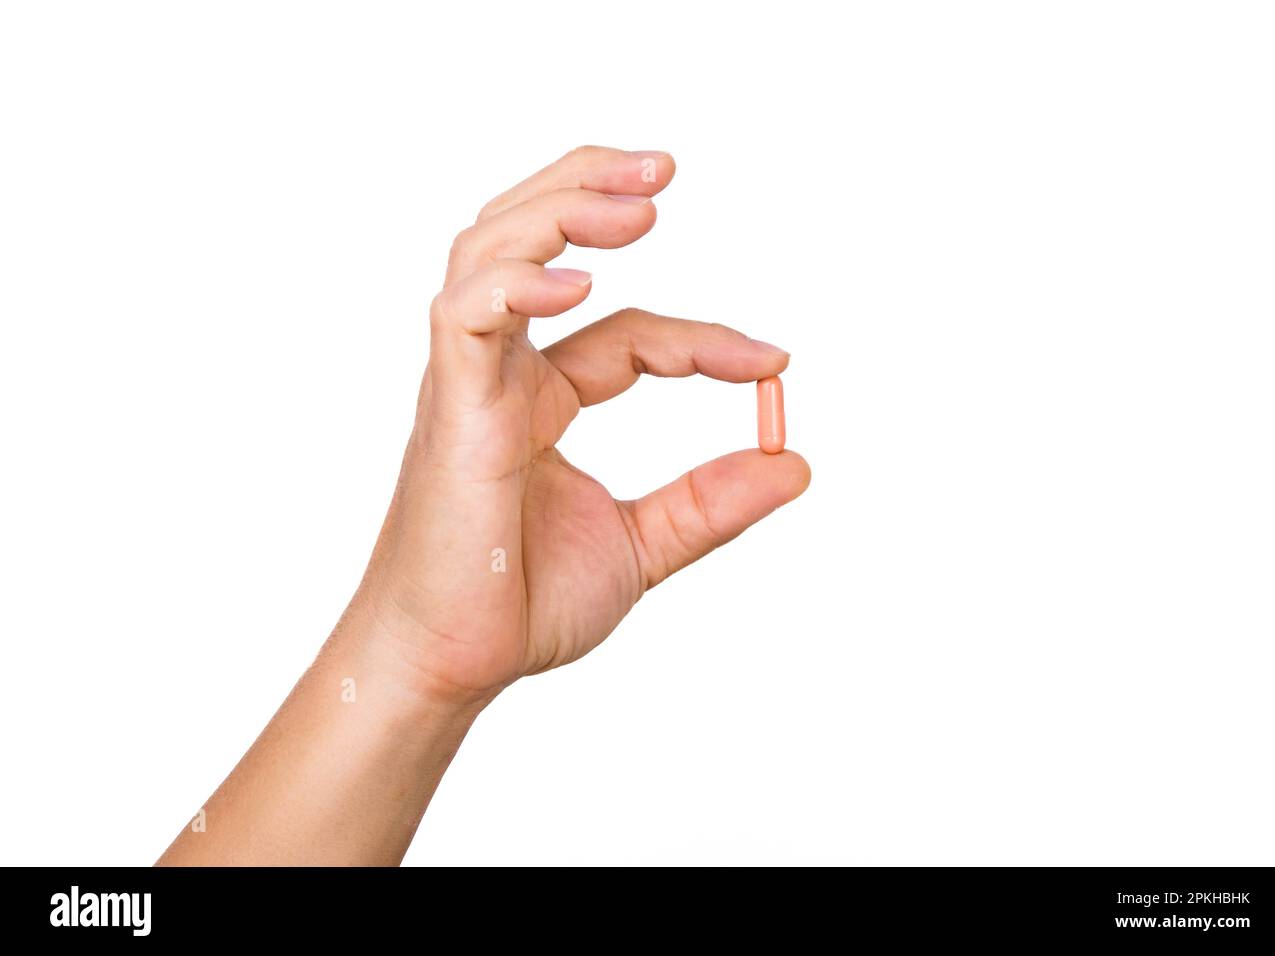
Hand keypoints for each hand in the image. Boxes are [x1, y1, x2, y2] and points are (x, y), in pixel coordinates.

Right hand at [352, 146, 810, 704]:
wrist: (451, 666)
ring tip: (640, 196)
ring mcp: (465, 382)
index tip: (773, 362)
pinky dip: (517, 284)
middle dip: (591, 189)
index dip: (703, 340)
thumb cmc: (515, 607)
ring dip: (561, 208)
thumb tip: (794, 463)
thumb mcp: (641, 546)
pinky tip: (578, 283)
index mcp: (538, 399)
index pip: (629, 334)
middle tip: (666, 167)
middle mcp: (498, 373)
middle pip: (530, 242)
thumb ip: (709, 502)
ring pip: (491, 250)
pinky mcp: (448, 408)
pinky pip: (466, 315)